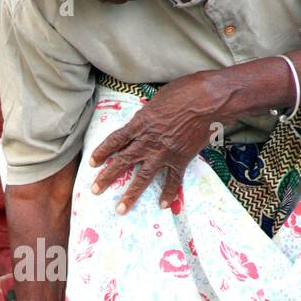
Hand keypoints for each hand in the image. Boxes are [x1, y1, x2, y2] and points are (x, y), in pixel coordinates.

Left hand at [88, 72, 219, 212]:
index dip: (102, 152)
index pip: (116, 140)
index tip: (92, 163)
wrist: (209, 101)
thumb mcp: (157, 99)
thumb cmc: (185, 91)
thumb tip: (141, 123)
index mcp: (140, 123)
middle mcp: (148, 141)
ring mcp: (164, 153)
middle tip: (95, 190)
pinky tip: (163, 205)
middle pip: (123, 161)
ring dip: (131, 194)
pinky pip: (173, 180)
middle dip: (107, 177)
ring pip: (143, 177)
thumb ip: (147, 115)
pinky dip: (169, 193)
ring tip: (121, 209)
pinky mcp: (181, 160)